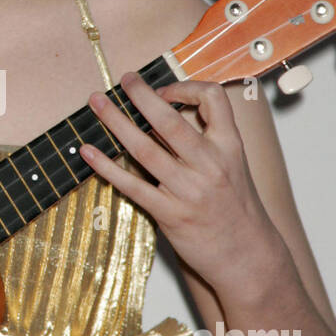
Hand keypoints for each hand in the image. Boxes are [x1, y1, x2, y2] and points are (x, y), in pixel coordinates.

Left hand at [79, 71, 279, 294]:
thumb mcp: (233, 165)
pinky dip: (107, 167)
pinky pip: (132, 185)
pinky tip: (89, 152)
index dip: (186, 87)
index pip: (213, 98)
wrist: (247, 255)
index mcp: (229, 146)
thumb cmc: (235, 207)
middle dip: (142, 95)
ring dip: (116, 122)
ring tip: (96, 103)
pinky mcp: (171, 214)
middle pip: (169, 120)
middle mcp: (210, 164)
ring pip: (144, 149)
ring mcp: (189, 190)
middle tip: (124, 79)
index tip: (165, 91)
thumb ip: (206, 139)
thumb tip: (165, 110)